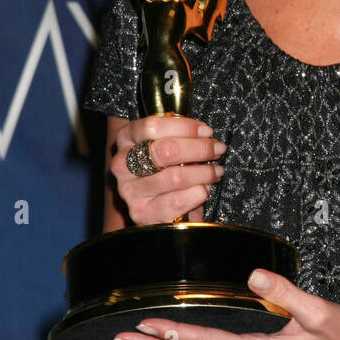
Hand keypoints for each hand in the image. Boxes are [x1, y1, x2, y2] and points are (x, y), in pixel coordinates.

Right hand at [110, 114, 226, 225]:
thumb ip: (178, 137)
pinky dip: (199, 193)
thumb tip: (206, 136)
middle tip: (217, 149)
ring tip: (216, 171)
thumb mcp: (162, 144)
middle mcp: (122, 164)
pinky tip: (205, 189)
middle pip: (166, 151)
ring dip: (204, 173)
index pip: (153, 126)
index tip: (206, 131)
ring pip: (176, 177)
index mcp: (126, 138)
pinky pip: (178, 201)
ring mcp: (130, 190)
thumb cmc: (160, 166)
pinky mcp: (142, 213)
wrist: (147, 203)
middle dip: (200, 149)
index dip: (185, 127)